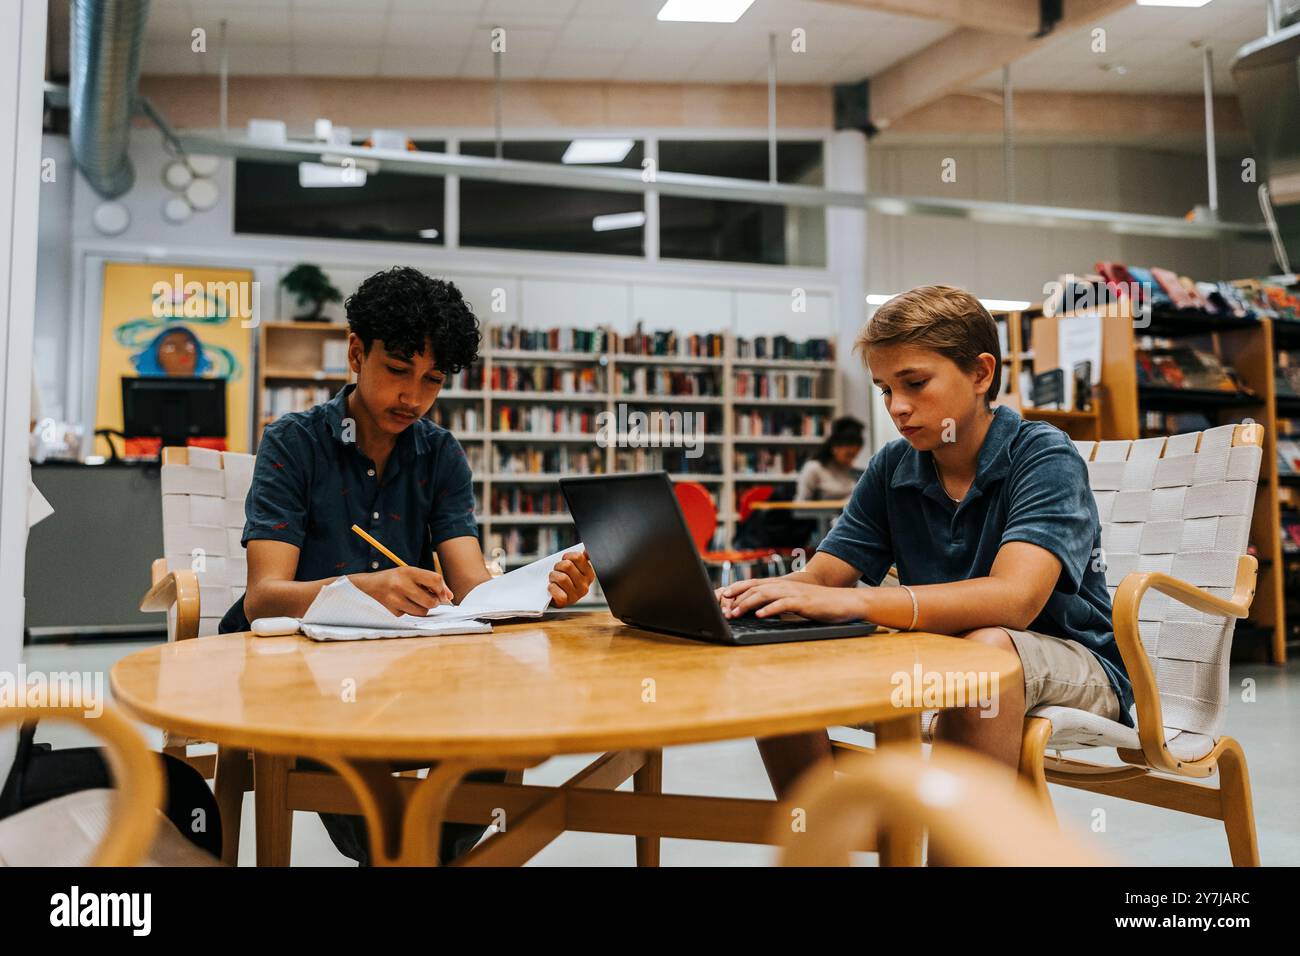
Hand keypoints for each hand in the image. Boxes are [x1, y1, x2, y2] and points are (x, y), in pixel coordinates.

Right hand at [354, 566, 453, 616]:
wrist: (367, 587)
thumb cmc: (394, 579)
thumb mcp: (409, 574)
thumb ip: (430, 582)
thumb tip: (450, 597)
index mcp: (408, 571)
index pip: (435, 580)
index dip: (443, 590)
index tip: (444, 595)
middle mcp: (401, 584)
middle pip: (431, 601)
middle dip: (434, 603)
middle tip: (429, 600)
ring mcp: (395, 599)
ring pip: (422, 612)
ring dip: (422, 609)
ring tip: (414, 601)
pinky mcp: (391, 611)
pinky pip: (410, 616)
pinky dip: (410, 612)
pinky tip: (401, 604)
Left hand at [548, 550, 594, 607]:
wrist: (556, 598)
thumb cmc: (565, 580)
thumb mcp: (575, 569)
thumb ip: (580, 560)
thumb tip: (586, 552)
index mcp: (589, 575)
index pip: (578, 557)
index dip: (567, 556)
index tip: (565, 560)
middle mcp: (585, 586)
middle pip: (567, 566)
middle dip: (558, 566)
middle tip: (557, 571)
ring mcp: (575, 595)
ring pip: (561, 578)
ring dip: (553, 576)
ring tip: (554, 579)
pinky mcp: (565, 602)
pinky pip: (556, 590)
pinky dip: (551, 587)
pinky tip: (552, 587)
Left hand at [716, 576, 865, 623]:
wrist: (844, 601)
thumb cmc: (819, 604)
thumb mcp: (795, 603)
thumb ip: (778, 604)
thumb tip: (760, 612)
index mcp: (781, 585)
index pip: (753, 584)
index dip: (736, 589)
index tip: (722, 597)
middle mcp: (785, 586)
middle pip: (755, 587)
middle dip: (736, 598)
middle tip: (723, 609)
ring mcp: (793, 593)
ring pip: (765, 594)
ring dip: (748, 603)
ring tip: (735, 613)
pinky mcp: (803, 602)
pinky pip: (783, 604)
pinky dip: (770, 609)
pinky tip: (760, 615)